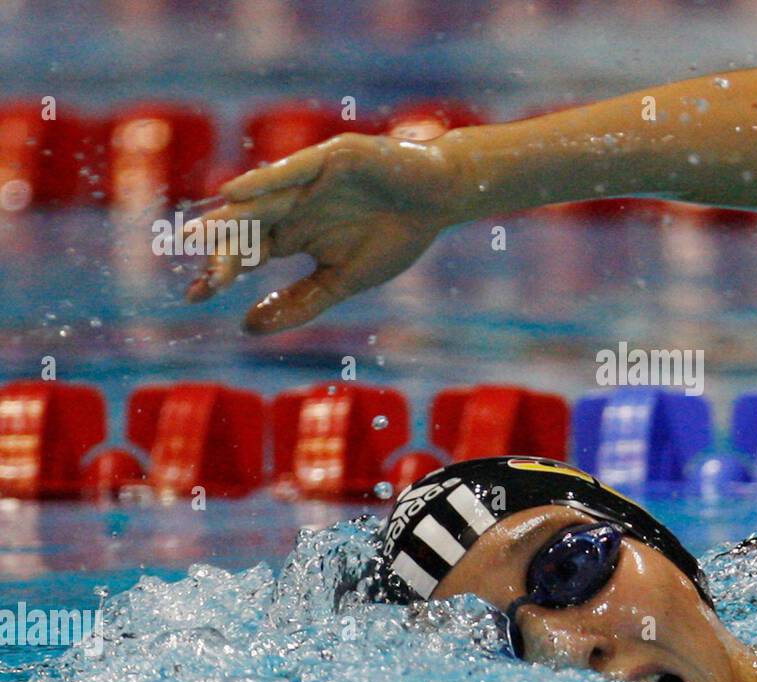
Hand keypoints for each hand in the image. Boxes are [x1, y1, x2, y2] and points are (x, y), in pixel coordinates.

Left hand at [190, 132, 460, 333]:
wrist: (440, 198)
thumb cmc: (397, 236)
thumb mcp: (344, 281)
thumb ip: (299, 302)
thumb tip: (246, 326)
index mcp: (294, 234)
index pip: (246, 253)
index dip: (220, 272)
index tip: (195, 297)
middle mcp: (293, 206)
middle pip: (246, 230)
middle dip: (219, 251)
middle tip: (196, 272)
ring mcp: (308, 180)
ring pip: (261, 201)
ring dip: (229, 217)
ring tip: (195, 235)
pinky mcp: (330, 158)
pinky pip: (292, 170)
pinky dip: (264, 180)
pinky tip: (235, 192)